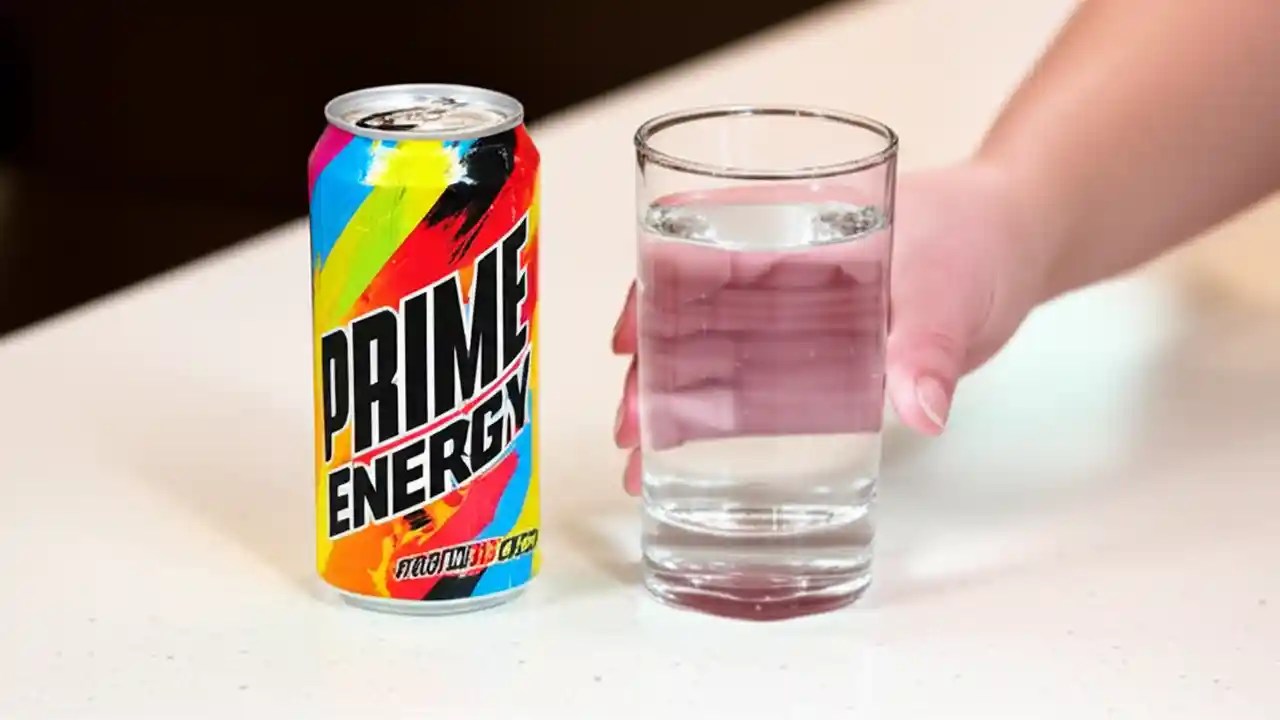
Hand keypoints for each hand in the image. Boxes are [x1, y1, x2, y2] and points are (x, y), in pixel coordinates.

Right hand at [612, 164, 1042, 493]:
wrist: (1014, 246)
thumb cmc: (976, 237)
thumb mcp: (952, 288)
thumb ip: (930, 346)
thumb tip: (918, 409)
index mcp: (787, 226)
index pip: (692, 248)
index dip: (650, 295)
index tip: (627, 344)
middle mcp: (775, 272)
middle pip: (688, 315)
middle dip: (652, 372)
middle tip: (630, 432)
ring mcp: (792, 317)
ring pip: (713, 357)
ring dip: (676, 405)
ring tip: (643, 464)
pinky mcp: (817, 358)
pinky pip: (756, 387)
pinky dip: (723, 419)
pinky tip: (697, 458)